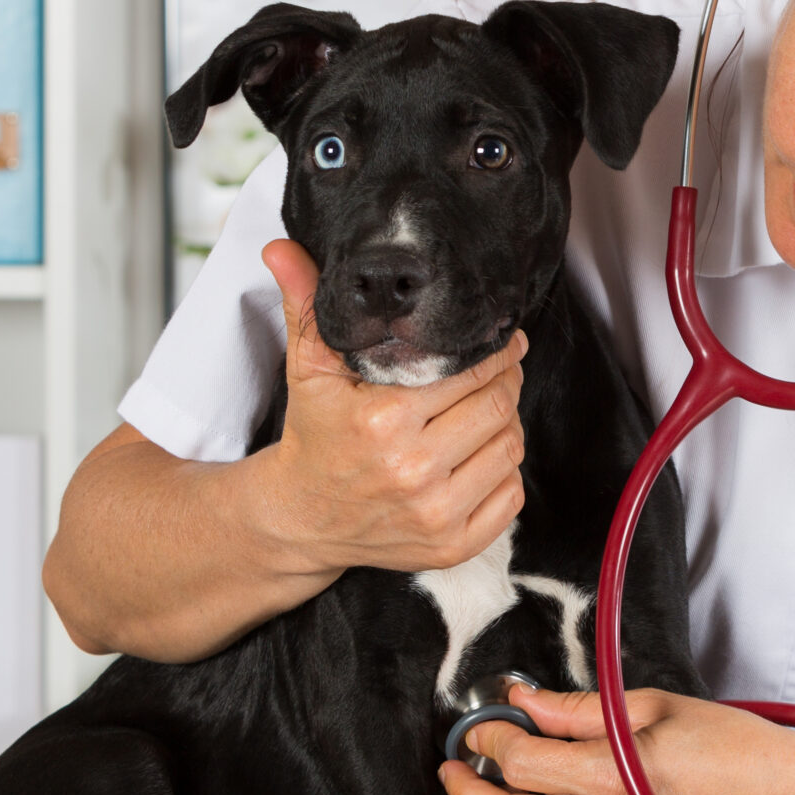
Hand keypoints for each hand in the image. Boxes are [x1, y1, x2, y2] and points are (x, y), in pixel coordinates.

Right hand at [250, 238, 526, 578]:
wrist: (300, 519)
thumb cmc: (313, 436)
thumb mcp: (308, 370)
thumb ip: (305, 306)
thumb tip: (283, 249)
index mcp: (382, 422)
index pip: (469, 373)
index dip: (494, 352)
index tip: (498, 340)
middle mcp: (412, 472)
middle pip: (499, 408)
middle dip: (505, 382)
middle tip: (496, 369)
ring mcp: (435, 515)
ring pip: (510, 447)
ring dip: (506, 423)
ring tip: (482, 409)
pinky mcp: (452, 546)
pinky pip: (511, 494)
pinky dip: (504, 471)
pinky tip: (477, 454)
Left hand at [439, 686, 794, 794]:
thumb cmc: (740, 750)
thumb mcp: (656, 707)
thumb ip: (582, 710)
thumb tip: (529, 702)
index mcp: (610, 778)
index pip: (518, 763)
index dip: (489, 738)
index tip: (485, 719)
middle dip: (466, 792)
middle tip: (454, 764)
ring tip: (489, 784)